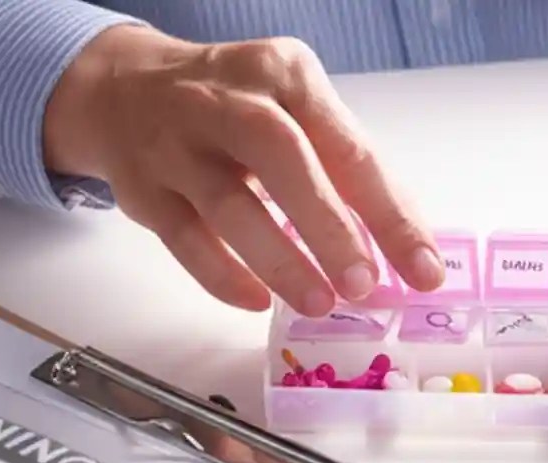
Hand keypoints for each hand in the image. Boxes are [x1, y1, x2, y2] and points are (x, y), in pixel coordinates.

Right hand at [44, 26, 443, 315]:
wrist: (124, 89)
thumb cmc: (235, 108)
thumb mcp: (295, 109)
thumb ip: (343, 167)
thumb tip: (401, 246)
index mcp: (286, 75)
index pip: (350, 149)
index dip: (391, 215)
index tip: (423, 270)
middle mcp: (230, 100)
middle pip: (285, 160)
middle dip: (329, 228)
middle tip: (364, 284)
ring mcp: (179, 144)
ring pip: (230, 207)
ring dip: (280, 261)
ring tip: (319, 302)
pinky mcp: (144, 188)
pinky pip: (185, 240)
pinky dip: (223, 276)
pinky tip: (256, 301)